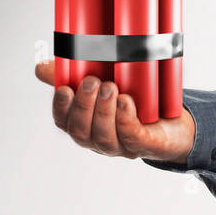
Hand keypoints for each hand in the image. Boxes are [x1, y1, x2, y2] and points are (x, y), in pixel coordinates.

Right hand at [35, 60, 195, 163]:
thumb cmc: (135, 102)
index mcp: (86, 127)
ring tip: (110, 87)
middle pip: (82, 132)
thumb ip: (73, 75)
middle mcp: (100, 141)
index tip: (64, 88)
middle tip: (91, 81)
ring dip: (104, 111)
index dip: (61, 107)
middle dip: (84, 106)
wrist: (174, 121)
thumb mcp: (104, 84)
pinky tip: (125, 102)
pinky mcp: (146, 145)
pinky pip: (132, 137)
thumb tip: (41, 67)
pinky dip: (125, 120)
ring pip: (105, 137)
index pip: (64, 122)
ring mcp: (123, 147)